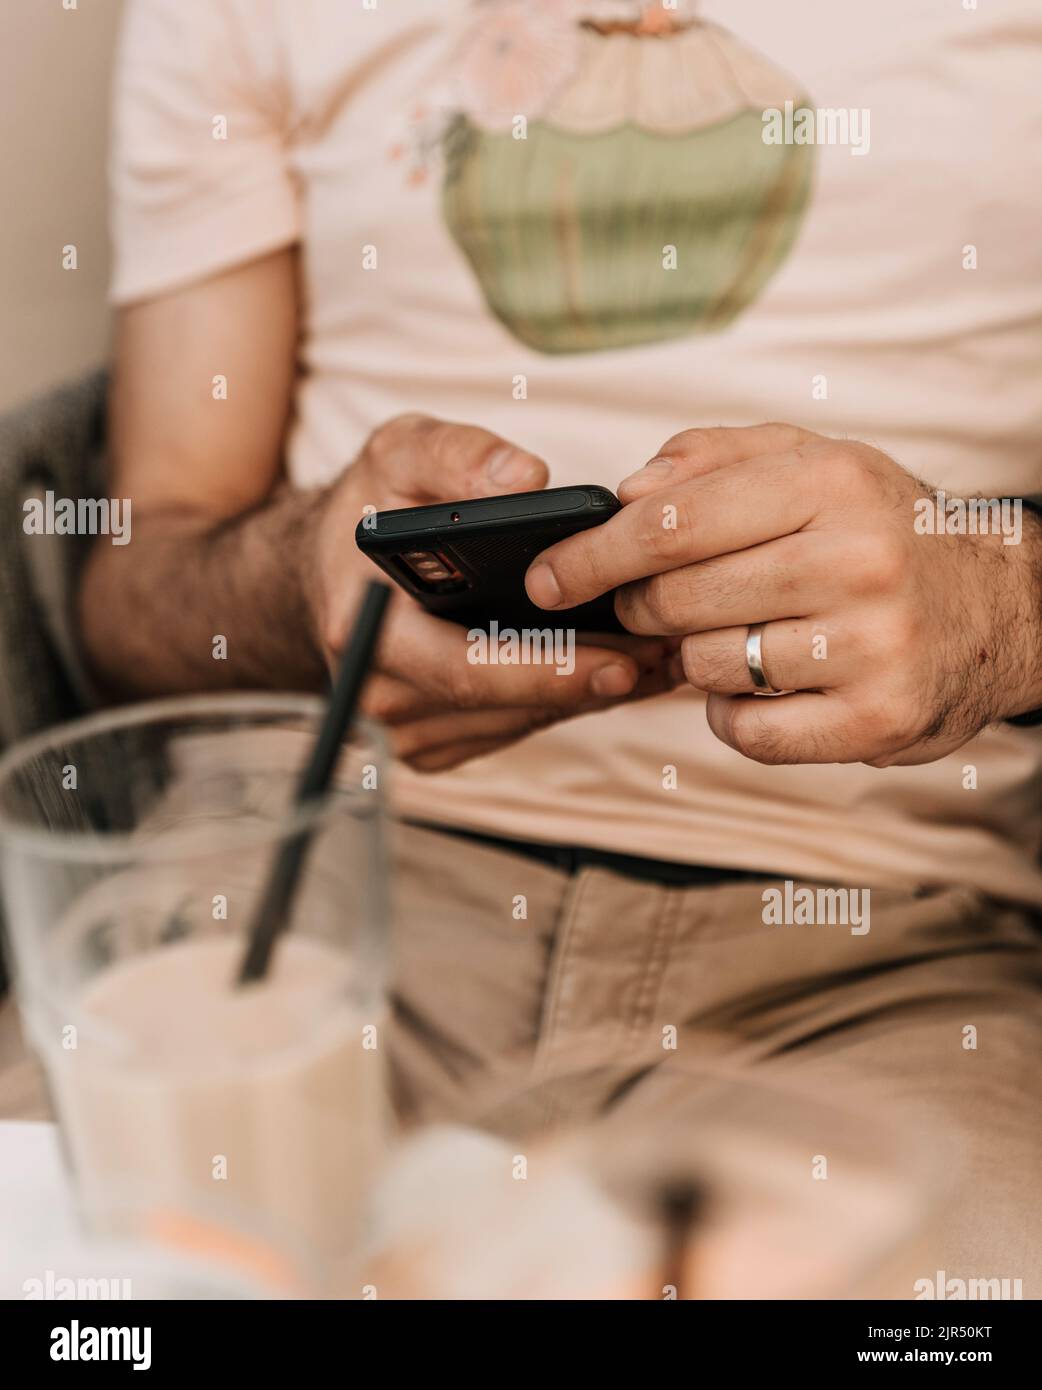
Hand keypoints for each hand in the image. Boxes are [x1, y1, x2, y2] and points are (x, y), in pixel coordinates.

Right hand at [304, 414, 671, 770]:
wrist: (335, 567)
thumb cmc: (374, 506)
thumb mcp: (400, 452)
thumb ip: (455, 455)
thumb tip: (523, 478)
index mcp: (365, 628)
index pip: (464, 669)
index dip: (546, 670)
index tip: (620, 659)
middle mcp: (380, 693)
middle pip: (504, 706)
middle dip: (592, 683)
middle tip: (667, 656)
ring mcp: (406, 728)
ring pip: (520, 722)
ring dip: (591, 696)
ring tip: (660, 656)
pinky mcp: (434, 742)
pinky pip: (516, 728)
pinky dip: (568, 701)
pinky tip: (616, 668)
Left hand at [524, 424, 1041, 766]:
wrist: (1000, 609)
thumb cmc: (884, 531)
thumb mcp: (814, 462)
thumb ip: (714, 458)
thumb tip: (626, 492)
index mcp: (831, 482)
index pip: (670, 522)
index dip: (591, 555)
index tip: (547, 576)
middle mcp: (855, 560)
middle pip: (674, 598)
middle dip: (639, 607)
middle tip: (650, 606)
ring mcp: (870, 647)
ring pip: (703, 667)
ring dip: (693, 659)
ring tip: (736, 637)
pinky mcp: (876, 722)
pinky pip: (743, 732)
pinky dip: (729, 716)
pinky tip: (762, 686)